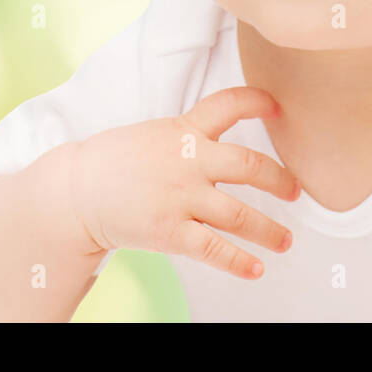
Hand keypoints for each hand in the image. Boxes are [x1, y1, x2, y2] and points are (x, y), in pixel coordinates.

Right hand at [69, 86, 301, 278]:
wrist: (74, 190)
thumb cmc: (112, 161)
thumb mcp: (153, 134)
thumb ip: (186, 136)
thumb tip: (217, 142)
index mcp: (183, 130)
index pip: (228, 104)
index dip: (257, 102)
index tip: (277, 107)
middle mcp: (188, 160)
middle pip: (249, 164)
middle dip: (279, 180)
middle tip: (296, 191)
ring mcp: (180, 196)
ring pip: (239, 213)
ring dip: (269, 230)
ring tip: (286, 240)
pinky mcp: (169, 230)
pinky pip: (213, 248)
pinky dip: (239, 261)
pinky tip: (256, 269)